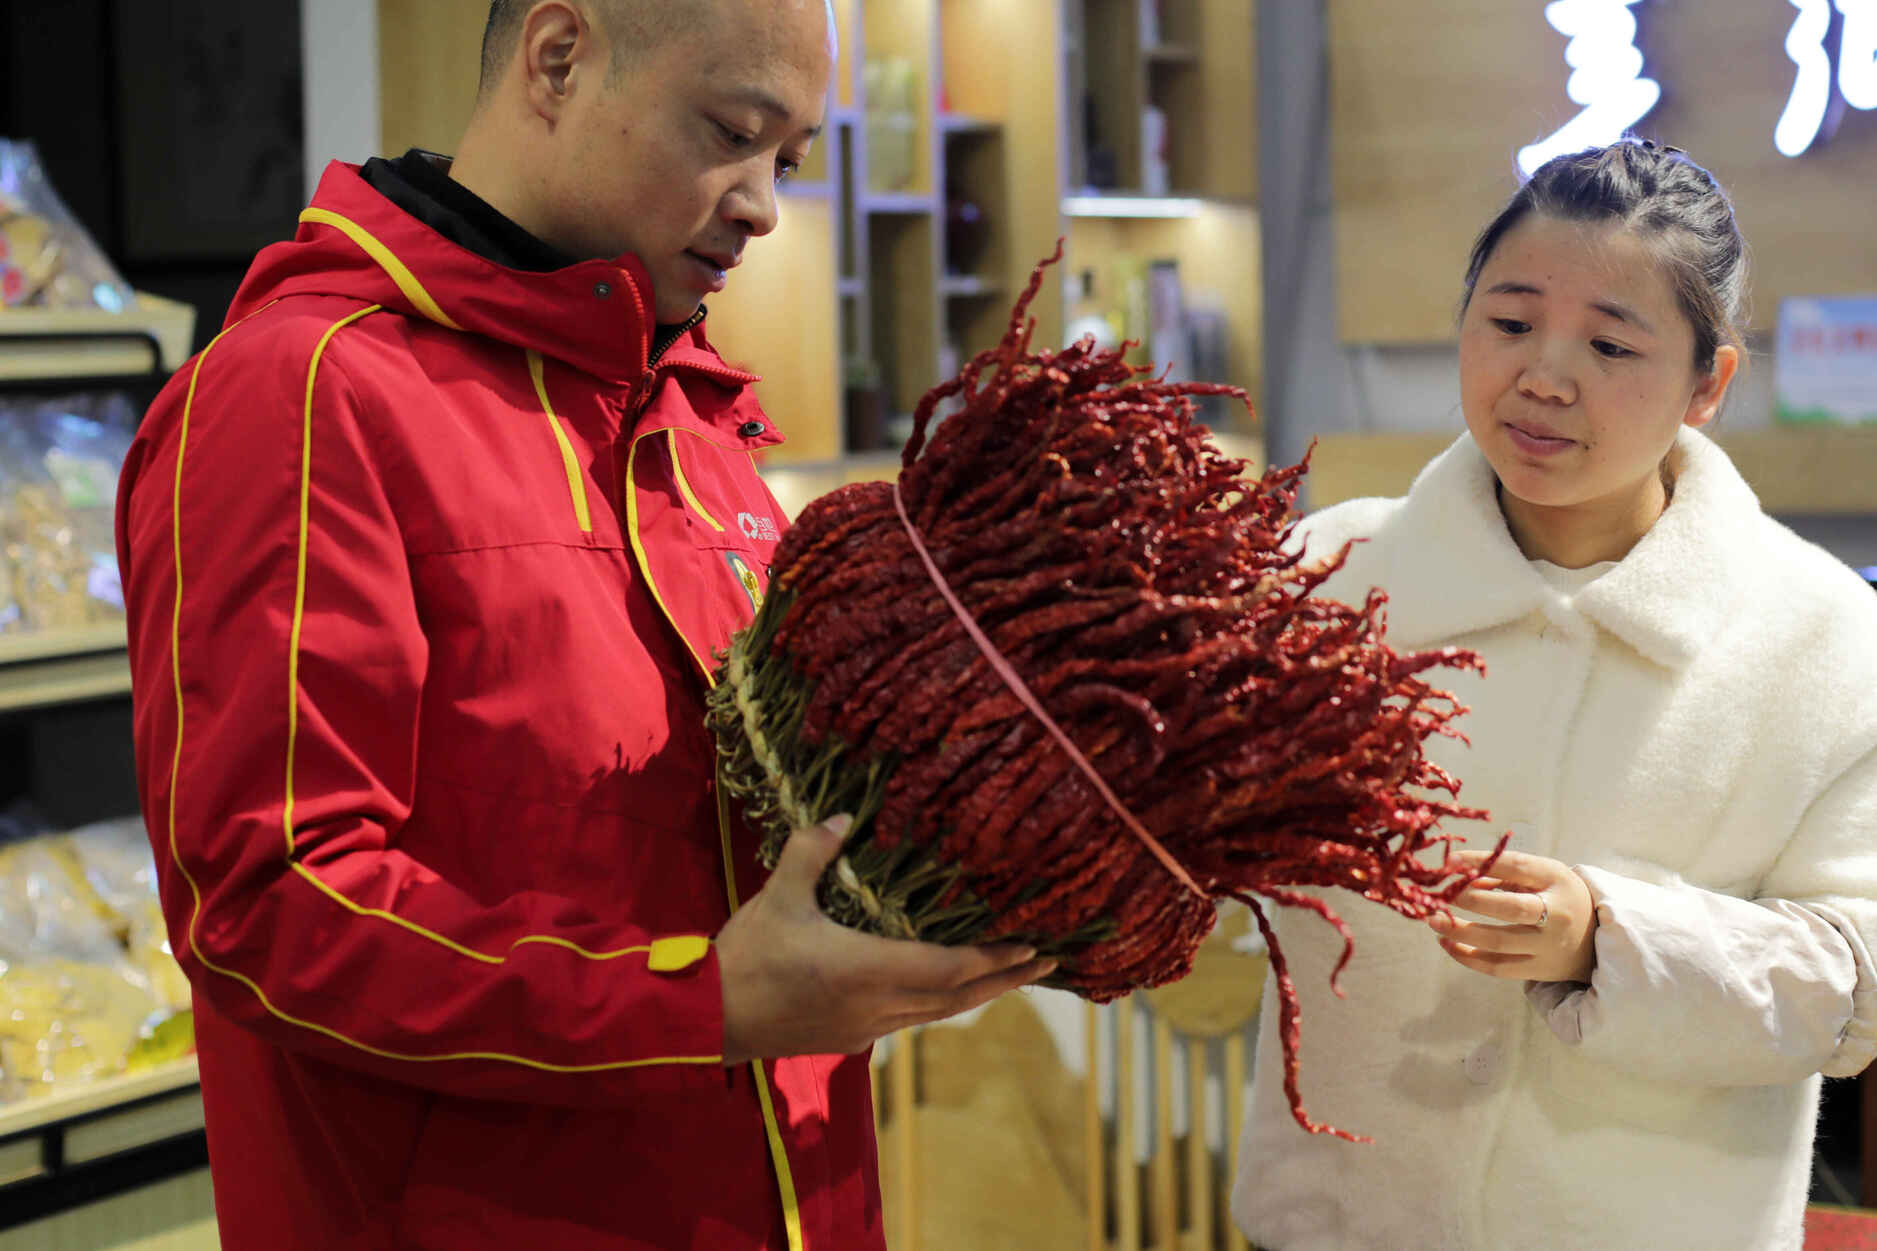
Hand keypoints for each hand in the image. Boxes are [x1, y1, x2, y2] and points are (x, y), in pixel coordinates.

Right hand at [715, 815, 1057, 1064]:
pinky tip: (946, 988)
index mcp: (866, 970)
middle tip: (1047, 962)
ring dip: (977, 993)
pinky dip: (941, 1003)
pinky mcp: (850, 1038)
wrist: (704, 1020)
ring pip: (937, 1014)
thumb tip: (841, 815)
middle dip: (1005, 979)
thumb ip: (811, 851)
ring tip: (1010, 973)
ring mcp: (865, 1027)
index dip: (995, 959)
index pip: (949, 969)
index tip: (1033, 947)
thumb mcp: (777, 895)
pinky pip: (911, 1020)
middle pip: (958, 998)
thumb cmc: (745, 958)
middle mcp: (877, 1006)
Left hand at [1428, 849, 1596, 983]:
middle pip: (1511, 908)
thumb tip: (1457, 874)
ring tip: (1433, 921)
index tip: (1450, 861)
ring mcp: (1548, 946)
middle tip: (1440, 894)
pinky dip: (1468, 958)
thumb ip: (1501, 874)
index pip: (1517, 866)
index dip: (1482, 862)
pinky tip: (1446, 944)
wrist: (1597, 938)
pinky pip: (1498, 968)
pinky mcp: (1539, 969)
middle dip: (1471, 900)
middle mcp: (1556, 914)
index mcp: (1557, 880)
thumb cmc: (1558, 897)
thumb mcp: (1541, 876)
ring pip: (1499, 943)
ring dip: (1461, 932)